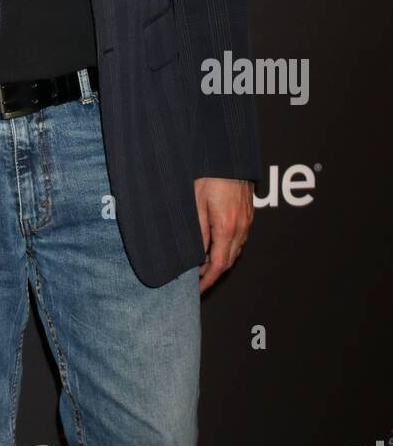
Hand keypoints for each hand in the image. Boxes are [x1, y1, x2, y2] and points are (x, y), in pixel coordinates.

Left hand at [194, 178, 253, 292]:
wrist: (228, 155)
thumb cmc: (209, 174)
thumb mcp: (195, 203)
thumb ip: (198, 231)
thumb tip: (197, 255)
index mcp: (226, 227)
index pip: (218, 264)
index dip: (208, 280)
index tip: (198, 289)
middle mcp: (241, 227)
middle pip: (229, 261)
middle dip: (214, 274)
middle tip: (198, 280)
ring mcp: (247, 220)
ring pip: (236, 250)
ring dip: (222, 260)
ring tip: (204, 264)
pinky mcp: (249, 213)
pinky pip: (240, 238)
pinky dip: (229, 247)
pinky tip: (217, 245)